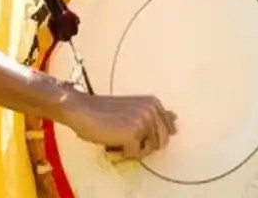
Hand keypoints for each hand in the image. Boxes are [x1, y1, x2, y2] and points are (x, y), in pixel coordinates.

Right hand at [57, 90, 176, 159]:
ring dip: (132, 149)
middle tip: (122, 133)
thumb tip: (175, 121)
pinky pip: (135, 155)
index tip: (132, 130)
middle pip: (160, 143)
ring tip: (117, 136)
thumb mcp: (134, 110)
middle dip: (142, 144)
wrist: (81, 109)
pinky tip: (111, 140)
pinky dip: (122, 153)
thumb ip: (155, 115)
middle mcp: (152, 109)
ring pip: (148, 150)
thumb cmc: (103, 112)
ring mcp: (144, 121)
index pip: (168, 130)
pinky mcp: (134, 133)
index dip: (149, 136)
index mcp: (154, 102)